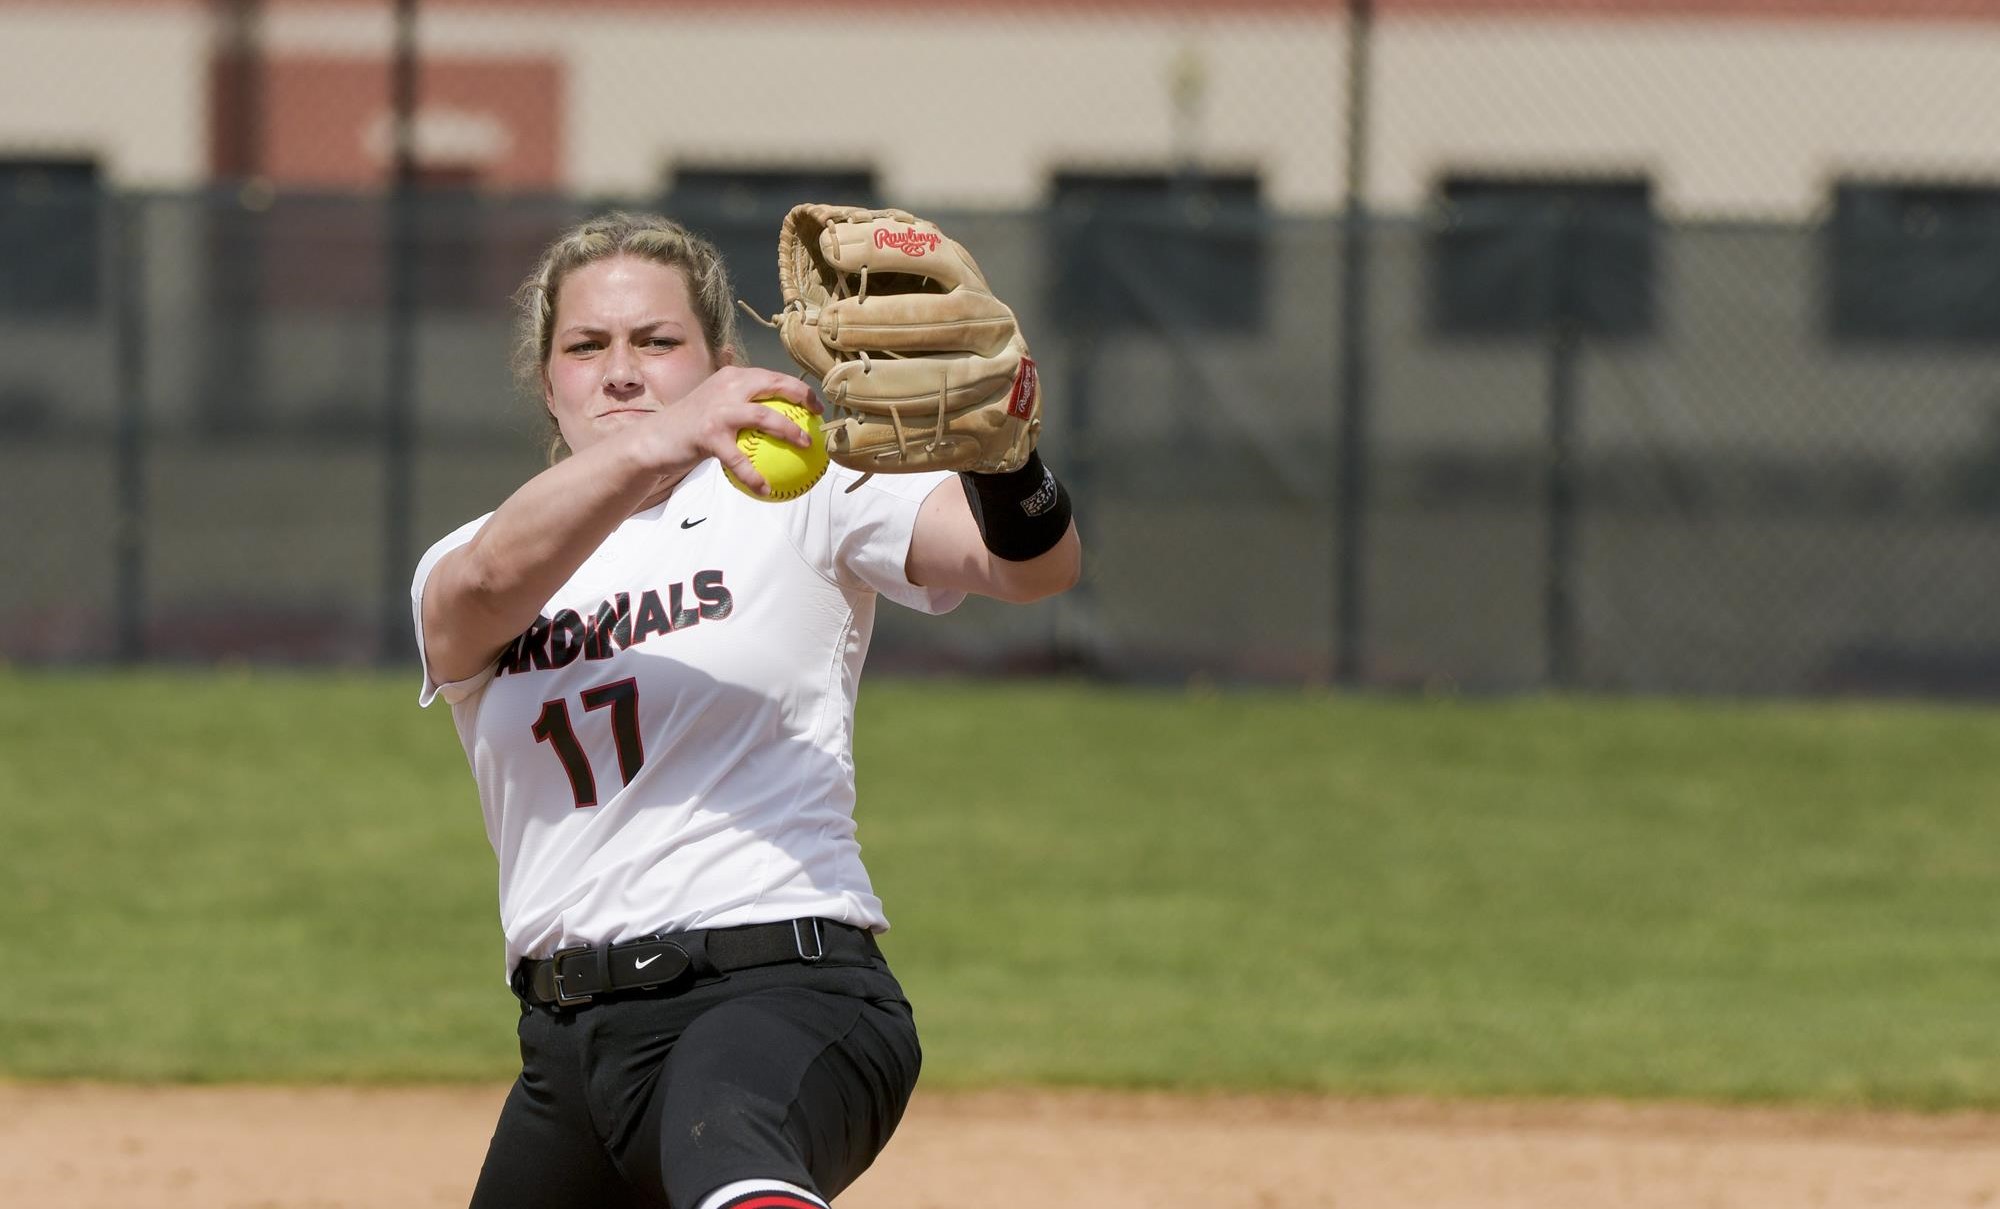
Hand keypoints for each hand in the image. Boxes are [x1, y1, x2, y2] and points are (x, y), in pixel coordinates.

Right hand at [625, 367, 822, 497]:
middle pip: (773, 385)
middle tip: (817, 418)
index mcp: (733, 377)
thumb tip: (782, 420)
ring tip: (805, 446)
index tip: (816, 406)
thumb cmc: (693, 425)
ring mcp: (718, 409)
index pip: (772, 377)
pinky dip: (753, 475)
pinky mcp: (708, 434)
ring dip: (788, 431)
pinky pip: (738, 459)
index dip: (799, 388)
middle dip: (802, 397)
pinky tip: (765, 489)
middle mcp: (727, 386)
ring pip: (764, 417)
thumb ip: (744, 405)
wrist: (656, 438)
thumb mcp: (718, 405)